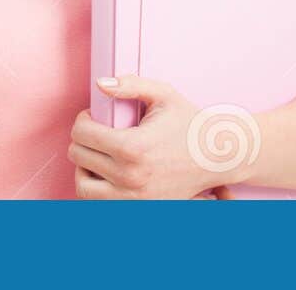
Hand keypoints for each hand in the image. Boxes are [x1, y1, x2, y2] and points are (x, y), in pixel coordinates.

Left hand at [69, 76, 250, 198]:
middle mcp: (130, 177)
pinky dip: (96, 190)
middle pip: (78, 157)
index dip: (82, 119)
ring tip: (96, 154)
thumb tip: (100, 84)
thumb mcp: (163, 95)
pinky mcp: (139, 210)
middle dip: (81, 139)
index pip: (81, 134)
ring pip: (83, 187)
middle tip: (94, 131)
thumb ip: (130, 85)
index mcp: (133, 147)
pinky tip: (106, 173)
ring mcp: (134, 199)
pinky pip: (100, 205)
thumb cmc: (189, 124)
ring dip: (83, 168)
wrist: (216, 157)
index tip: (93, 116)